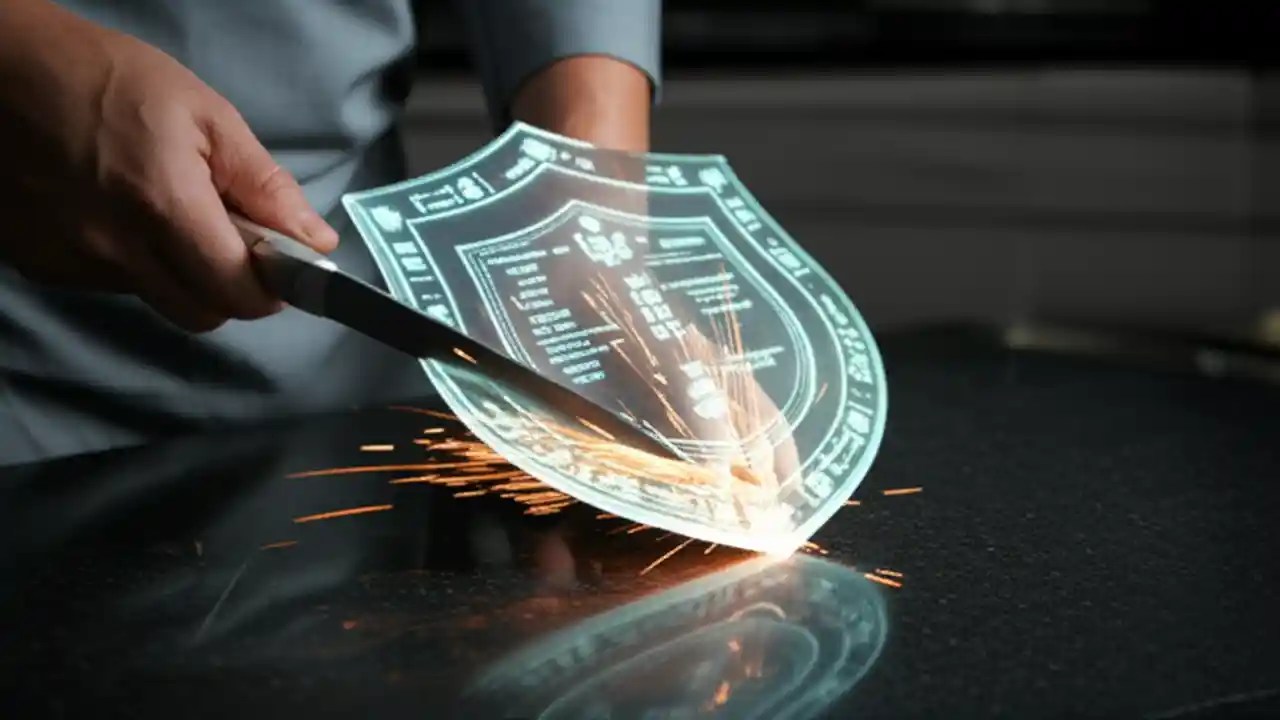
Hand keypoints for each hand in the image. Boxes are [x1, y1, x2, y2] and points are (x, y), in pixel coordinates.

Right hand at [0, 1, 336, 330]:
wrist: (3, 69)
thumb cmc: (112, 79)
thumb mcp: (206, 116)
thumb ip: (265, 186)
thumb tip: (317, 242)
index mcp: (162, 205)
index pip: (235, 293)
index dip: (269, 289)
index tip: (279, 267)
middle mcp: (113, 247)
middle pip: (201, 314)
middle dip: (228, 289)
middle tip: (230, 243)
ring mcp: (70, 261)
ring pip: (156, 300)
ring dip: (178, 274)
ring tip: (164, 213)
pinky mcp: (40, 265)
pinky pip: (111, 286)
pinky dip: (131, 263)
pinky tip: (118, 214)